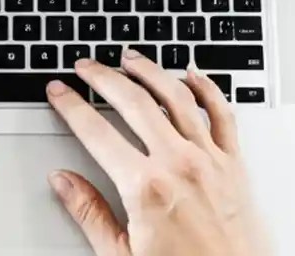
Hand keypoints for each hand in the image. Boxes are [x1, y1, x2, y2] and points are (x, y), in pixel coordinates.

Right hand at [45, 50, 270, 255]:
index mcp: (145, 188)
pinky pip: (221, 113)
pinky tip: (192, 75)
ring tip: (129, 59)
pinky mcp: (234, 164)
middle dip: (104, 77)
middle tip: (86, 66)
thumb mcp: (121, 255)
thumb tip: (62, 181)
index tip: (59, 92)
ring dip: (150, 71)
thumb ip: (89, 213)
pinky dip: (206, 88)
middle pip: (134, 102)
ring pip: (176, 97)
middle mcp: (178, 165)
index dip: (72, 106)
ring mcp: (209, 160)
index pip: (96, 132)